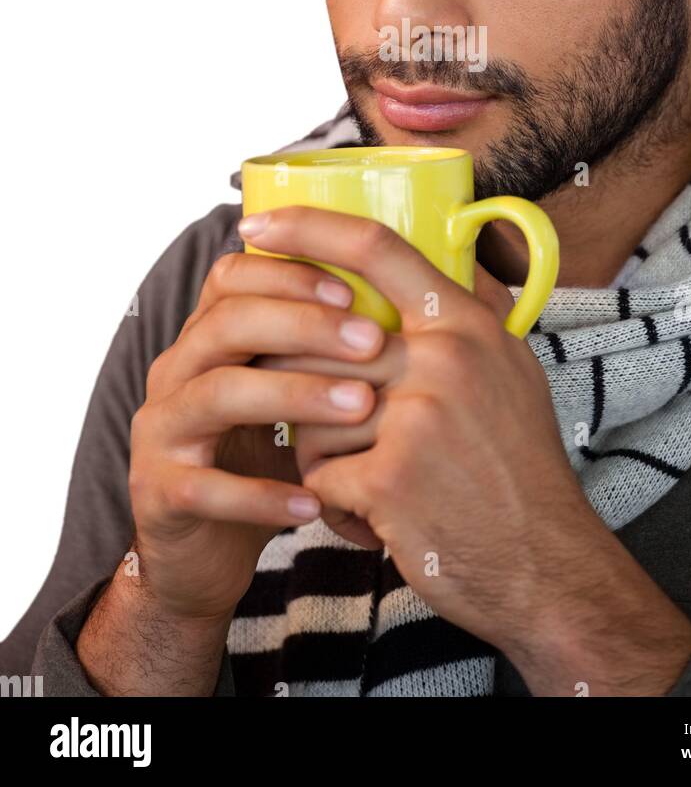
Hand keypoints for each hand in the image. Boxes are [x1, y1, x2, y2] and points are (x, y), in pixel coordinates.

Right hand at [128, 246, 389, 620]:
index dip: (289, 275)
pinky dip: (262, 494)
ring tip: (362, 407)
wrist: (200, 545)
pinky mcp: (159, 492)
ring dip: (294, 395)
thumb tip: (400, 294)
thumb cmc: (257, 453)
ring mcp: (161, 430)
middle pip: (228, 323)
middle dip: (305, 326)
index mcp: (204, 335)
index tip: (354, 291)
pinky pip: (206, 487)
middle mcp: (174, 371)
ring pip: (217, 393)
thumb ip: (317, 345)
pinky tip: (315, 500)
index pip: (231, 277)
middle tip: (374, 342)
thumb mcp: (286, 388)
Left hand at [236, 205, 587, 652]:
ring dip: (327, 458)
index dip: (308, 226)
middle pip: (320, 343)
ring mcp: (416, 416)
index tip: (259, 223)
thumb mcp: (509, 372)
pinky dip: (339, 506)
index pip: (376, 246)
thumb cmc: (520, 470)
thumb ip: (465, 315)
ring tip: (376, 482)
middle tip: (339, 433)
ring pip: (309, 414)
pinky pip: (319, 476)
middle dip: (305, 393)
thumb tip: (440, 245)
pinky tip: (380, 519)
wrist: (547, 568)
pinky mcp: (389, 478)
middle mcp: (443, 358)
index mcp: (467, 325)